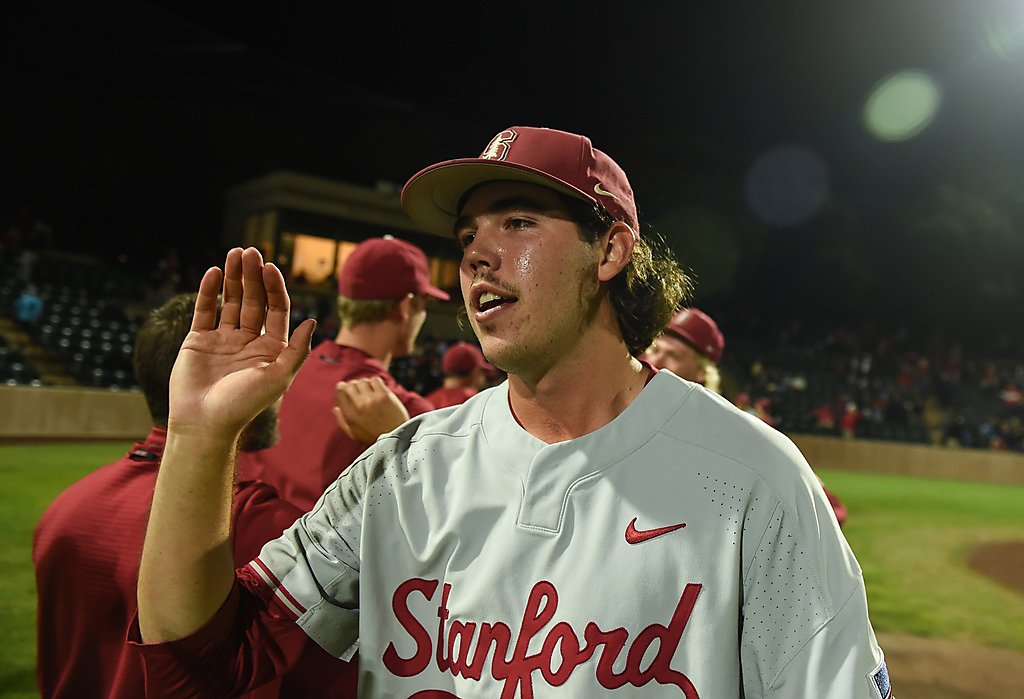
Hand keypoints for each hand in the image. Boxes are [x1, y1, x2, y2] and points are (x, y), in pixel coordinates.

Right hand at [167, 247, 314, 441]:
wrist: (205, 422)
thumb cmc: (245, 404)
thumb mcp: (278, 377)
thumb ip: (296, 350)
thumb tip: (313, 320)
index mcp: (271, 348)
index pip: (276, 310)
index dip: (274, 288)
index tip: (271, 268)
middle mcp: (249, 341)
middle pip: (253, 300)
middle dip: (253, 276)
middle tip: (251, 252)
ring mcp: (223, 339)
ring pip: (230, 301)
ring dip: (233, 277)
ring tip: (235, 254)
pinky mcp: (199, 340)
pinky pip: (205, 310)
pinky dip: (210, 291)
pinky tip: (215, 272)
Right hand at [333, 377, 409, 442]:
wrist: (395, 437)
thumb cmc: (374, 436)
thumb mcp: (352, 434)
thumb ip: (341, 421)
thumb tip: (335, 408)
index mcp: (349, 414)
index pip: (340, 391)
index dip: (343, 387)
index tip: (347, 389)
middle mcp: (358, 405)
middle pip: (351, 384)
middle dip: (354, 385)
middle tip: (360, 390)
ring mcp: (372, 399)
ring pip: (363, 381)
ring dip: (365, 384)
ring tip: (370, 391)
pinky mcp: (384, 395)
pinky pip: (375, 380)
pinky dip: (376, 383)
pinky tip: (378, 390)